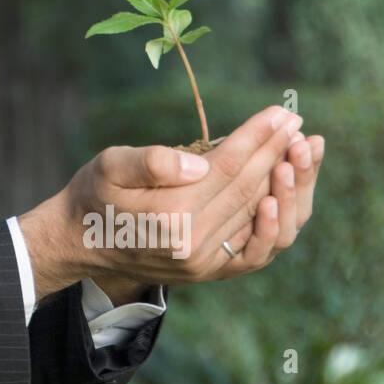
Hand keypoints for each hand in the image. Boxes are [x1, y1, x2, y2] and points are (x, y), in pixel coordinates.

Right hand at [88, 129, 322, 302]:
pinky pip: (257, 248)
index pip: (227, 168)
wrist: (80, 243)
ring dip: (287, 181)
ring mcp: (205, 262)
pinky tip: (285, 195)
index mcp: (170, 215)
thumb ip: (151, 162)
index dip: (257, 137)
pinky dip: (276, 221)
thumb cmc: (93, 194)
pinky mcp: (210, 271)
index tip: (280, 111)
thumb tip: (199, 164)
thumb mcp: (108, 165)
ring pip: (259, 215)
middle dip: (276, 151)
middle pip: (248, 188)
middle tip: (297, 122)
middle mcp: (194, 243)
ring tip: (303, 150)